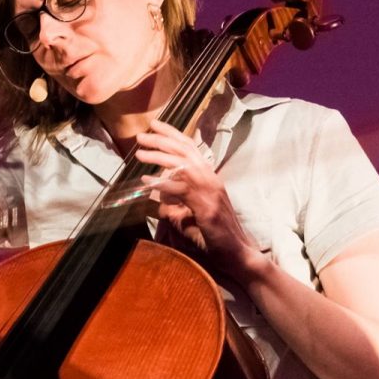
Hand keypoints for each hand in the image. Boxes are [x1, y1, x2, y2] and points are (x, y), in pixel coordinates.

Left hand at [134, 118, 262, 282]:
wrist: (238, 253)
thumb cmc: (216, 235)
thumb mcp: (193, 216)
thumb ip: (177, 205)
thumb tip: (159, 202)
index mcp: (210, 177)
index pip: (191, 149)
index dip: (173, 134)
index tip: (156, 125)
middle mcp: (212, 179)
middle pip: (186, 151)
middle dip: (162, 140)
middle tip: (141, 136)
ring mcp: (211, 192)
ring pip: (183, 166)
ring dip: (159, 157)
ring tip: (140, 154)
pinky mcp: (207, 207)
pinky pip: (182, 189)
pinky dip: (163, 184)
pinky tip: (147, 181)